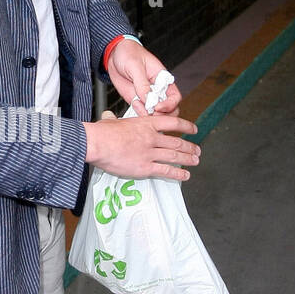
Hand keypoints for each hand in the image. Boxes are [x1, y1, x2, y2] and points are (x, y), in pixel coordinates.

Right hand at [83, 106, 199, 179]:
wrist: (97, 143)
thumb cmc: (101, 132)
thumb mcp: (112, 121)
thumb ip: (115, 121)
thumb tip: (108, 118)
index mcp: (146, 124)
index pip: (172, 123)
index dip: (186, 126)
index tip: (193, 129)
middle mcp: (151, 138)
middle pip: (176, 142)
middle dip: (189, 147)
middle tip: (197, 150)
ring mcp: (149, 153)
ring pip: (174, 156)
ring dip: (187, 159)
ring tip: (195, 161)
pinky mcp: (145, 168)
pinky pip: (165, 171)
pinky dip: (178, 173)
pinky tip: (185, 175)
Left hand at [108, 39, 182, 117]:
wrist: (114, 55)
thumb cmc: (129, 53)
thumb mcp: (135, 65)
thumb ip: (142, 83)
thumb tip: (148, 100)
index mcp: (163, 79)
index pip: (174, 97)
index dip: (169, 105)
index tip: (157, 107)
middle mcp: (157, 90)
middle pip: (169, 109)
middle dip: (161, 115)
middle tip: (149, 113)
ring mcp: (147, 97)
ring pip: (155, 114)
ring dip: (148, 116)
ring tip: (137, 105)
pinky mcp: (136, 101)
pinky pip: (141, 113)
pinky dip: (138, 115)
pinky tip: (133, 105)